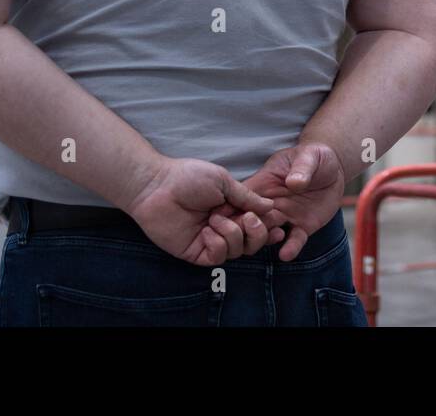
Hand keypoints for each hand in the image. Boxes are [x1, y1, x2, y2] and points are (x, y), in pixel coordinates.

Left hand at [124, 157, 274, 265]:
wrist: (157, 186)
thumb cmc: (188, 177)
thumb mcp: (223, 181)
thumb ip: (247, 197)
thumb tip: (270, 206)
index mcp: (232, 208)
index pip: (257, 223)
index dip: (269, 227)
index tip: (279, 226)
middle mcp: (224, 226)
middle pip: (252, 242)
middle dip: (256, 233)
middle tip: (247, 218)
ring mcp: (210, 240)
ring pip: (237, 251)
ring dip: (232, 235)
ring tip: (215, 219)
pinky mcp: (196, 252)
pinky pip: (217, 258)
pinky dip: (218, 245)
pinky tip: (207, 231)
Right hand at [239, 143, 346, 261]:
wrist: (334, 168)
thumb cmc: (313, 156)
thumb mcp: (308, 156)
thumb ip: (301, 168)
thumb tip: (294, 182)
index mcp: (264, 184)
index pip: (243, 198)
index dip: (232, 208)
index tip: (224, 216)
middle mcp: (271, 204)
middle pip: (250, 220)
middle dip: (245, 227)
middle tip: (246, 230)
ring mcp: (286, 216)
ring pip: (267, 233)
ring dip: (264, 238)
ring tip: (269, 237)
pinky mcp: (303, 226)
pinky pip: (295, 240)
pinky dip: (290, 248)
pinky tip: (286, 254)